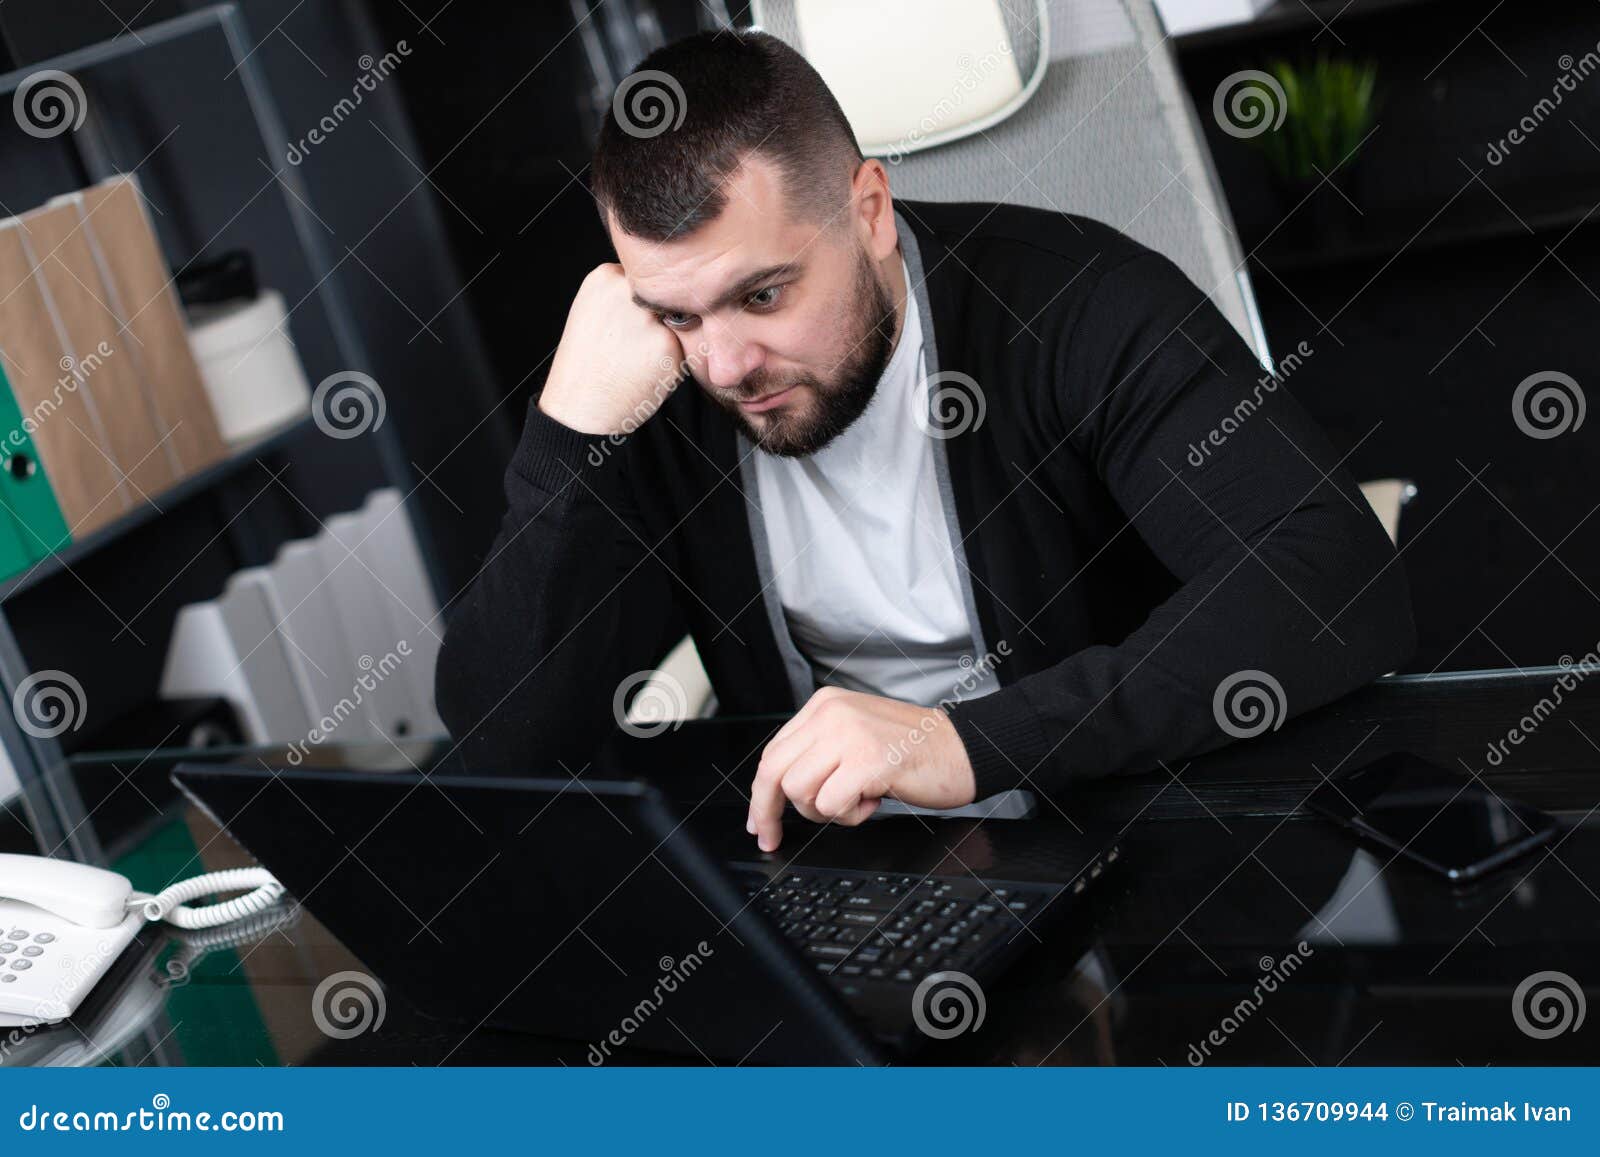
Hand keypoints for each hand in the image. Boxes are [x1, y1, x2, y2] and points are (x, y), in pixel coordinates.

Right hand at [538, 263, 696, 434]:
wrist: (581, 406)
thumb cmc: (587, 362)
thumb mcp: (593, 311)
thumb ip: (623, 294)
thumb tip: (665, 289)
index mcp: (605, 277)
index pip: (643, 280)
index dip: (639, 306)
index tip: (623, 324)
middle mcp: (627, 292)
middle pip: (662, 298)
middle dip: (654, 320)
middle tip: (629, 345)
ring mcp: (649, 319)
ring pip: (675, 322)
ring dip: (664, 339)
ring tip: (634, 359)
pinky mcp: (668, 346)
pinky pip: (682, 347)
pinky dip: (670, 361)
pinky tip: (644, 372)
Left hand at [746, 687, 977, 851]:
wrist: (966, 748)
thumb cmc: (915, 751)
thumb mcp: (856, 737)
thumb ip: (819, 753)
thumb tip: (776, 791)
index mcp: (825, 705)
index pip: (773, 753)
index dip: (760, 794)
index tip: (759, 821)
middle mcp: (832, 713)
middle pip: (774, 771)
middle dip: (768, 812)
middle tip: (772, 838)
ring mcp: (850, 735)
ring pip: (799, 791)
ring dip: (824, 811)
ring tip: (856, 800)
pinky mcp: (868, 761)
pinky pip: (831, 805)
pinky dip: (850, 816)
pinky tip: (874, 800)